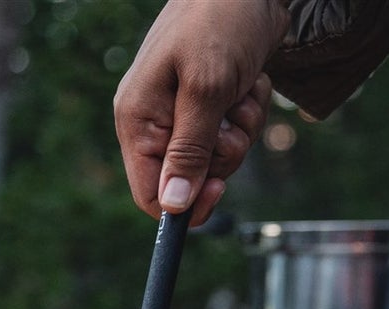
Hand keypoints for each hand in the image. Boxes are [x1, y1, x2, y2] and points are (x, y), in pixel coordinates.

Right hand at [113, 0, 285, 225]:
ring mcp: (185, 110)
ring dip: (241, 130)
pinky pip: (235, 131)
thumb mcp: (205, 89)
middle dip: (222, 155)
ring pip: (218, 156)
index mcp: (138, 118)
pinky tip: (249, 83)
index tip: (218, 190)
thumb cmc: (220, 22)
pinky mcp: (212, 101)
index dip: (183, 203)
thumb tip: (172, 206)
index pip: (149, 191)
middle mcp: (157, 119)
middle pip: (190, 178)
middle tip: (232, 121)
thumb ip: (189, 151)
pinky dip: (250, 111)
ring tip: (242, 92)